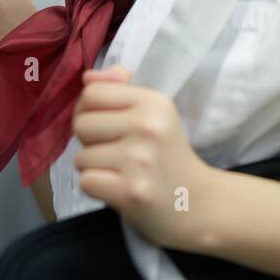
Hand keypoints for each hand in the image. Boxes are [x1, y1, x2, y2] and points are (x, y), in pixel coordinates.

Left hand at [71, 66, 216, 251]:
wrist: (198, 203)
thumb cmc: (168, 154)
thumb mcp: (154, 113)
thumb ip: (121, 89)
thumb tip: (87, 76)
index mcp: (153, 102)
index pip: (93, 93)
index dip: (88, 109)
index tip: (104, 124)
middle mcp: (146, 126)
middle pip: (81, 125)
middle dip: (90, 141)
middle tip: (115, 151)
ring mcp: (137, 160)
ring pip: (81, 157)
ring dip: (93, 168)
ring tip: (119, 171)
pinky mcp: (129, 192)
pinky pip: (86, 182)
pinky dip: (96, 187)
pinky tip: (118, 188)